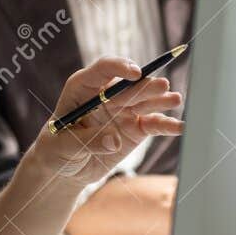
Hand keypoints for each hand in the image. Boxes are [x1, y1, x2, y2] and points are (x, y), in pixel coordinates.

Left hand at [29, 57, 183, 186]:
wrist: (64, 167)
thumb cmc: (56, 149)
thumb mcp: (64, 145)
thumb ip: (89, 141)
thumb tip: (114, 141)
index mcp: (82, 88)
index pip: (103, 69)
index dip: (119, 67)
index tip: (135, 73)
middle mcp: (106, 95)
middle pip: (129, 85)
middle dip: (145, 85)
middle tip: (161, 86)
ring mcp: (123, 110)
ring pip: (145, 101)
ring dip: (160, 99)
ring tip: (174, 99)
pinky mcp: (135, 128)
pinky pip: (153, 124)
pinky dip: (166, 125)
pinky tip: (179, 126)